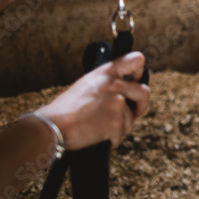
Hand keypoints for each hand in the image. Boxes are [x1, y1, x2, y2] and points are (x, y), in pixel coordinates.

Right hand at [35, 52, 150, 148]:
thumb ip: (108, 80)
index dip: (139, 71)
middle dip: (140, 105)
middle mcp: (116, 85)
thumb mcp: (88, 82)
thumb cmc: (66, 107)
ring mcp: (117, 103)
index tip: (136, 79)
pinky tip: (97, 135)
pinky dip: (111, 139)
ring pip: (131, 118)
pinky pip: (121, 134)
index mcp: (108, 72)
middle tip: (134, 111)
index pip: (136, 60)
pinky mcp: (116, 122)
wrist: (54, 125)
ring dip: (119, 126)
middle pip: (144, 93)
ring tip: (99, 126)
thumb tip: (125, 85)